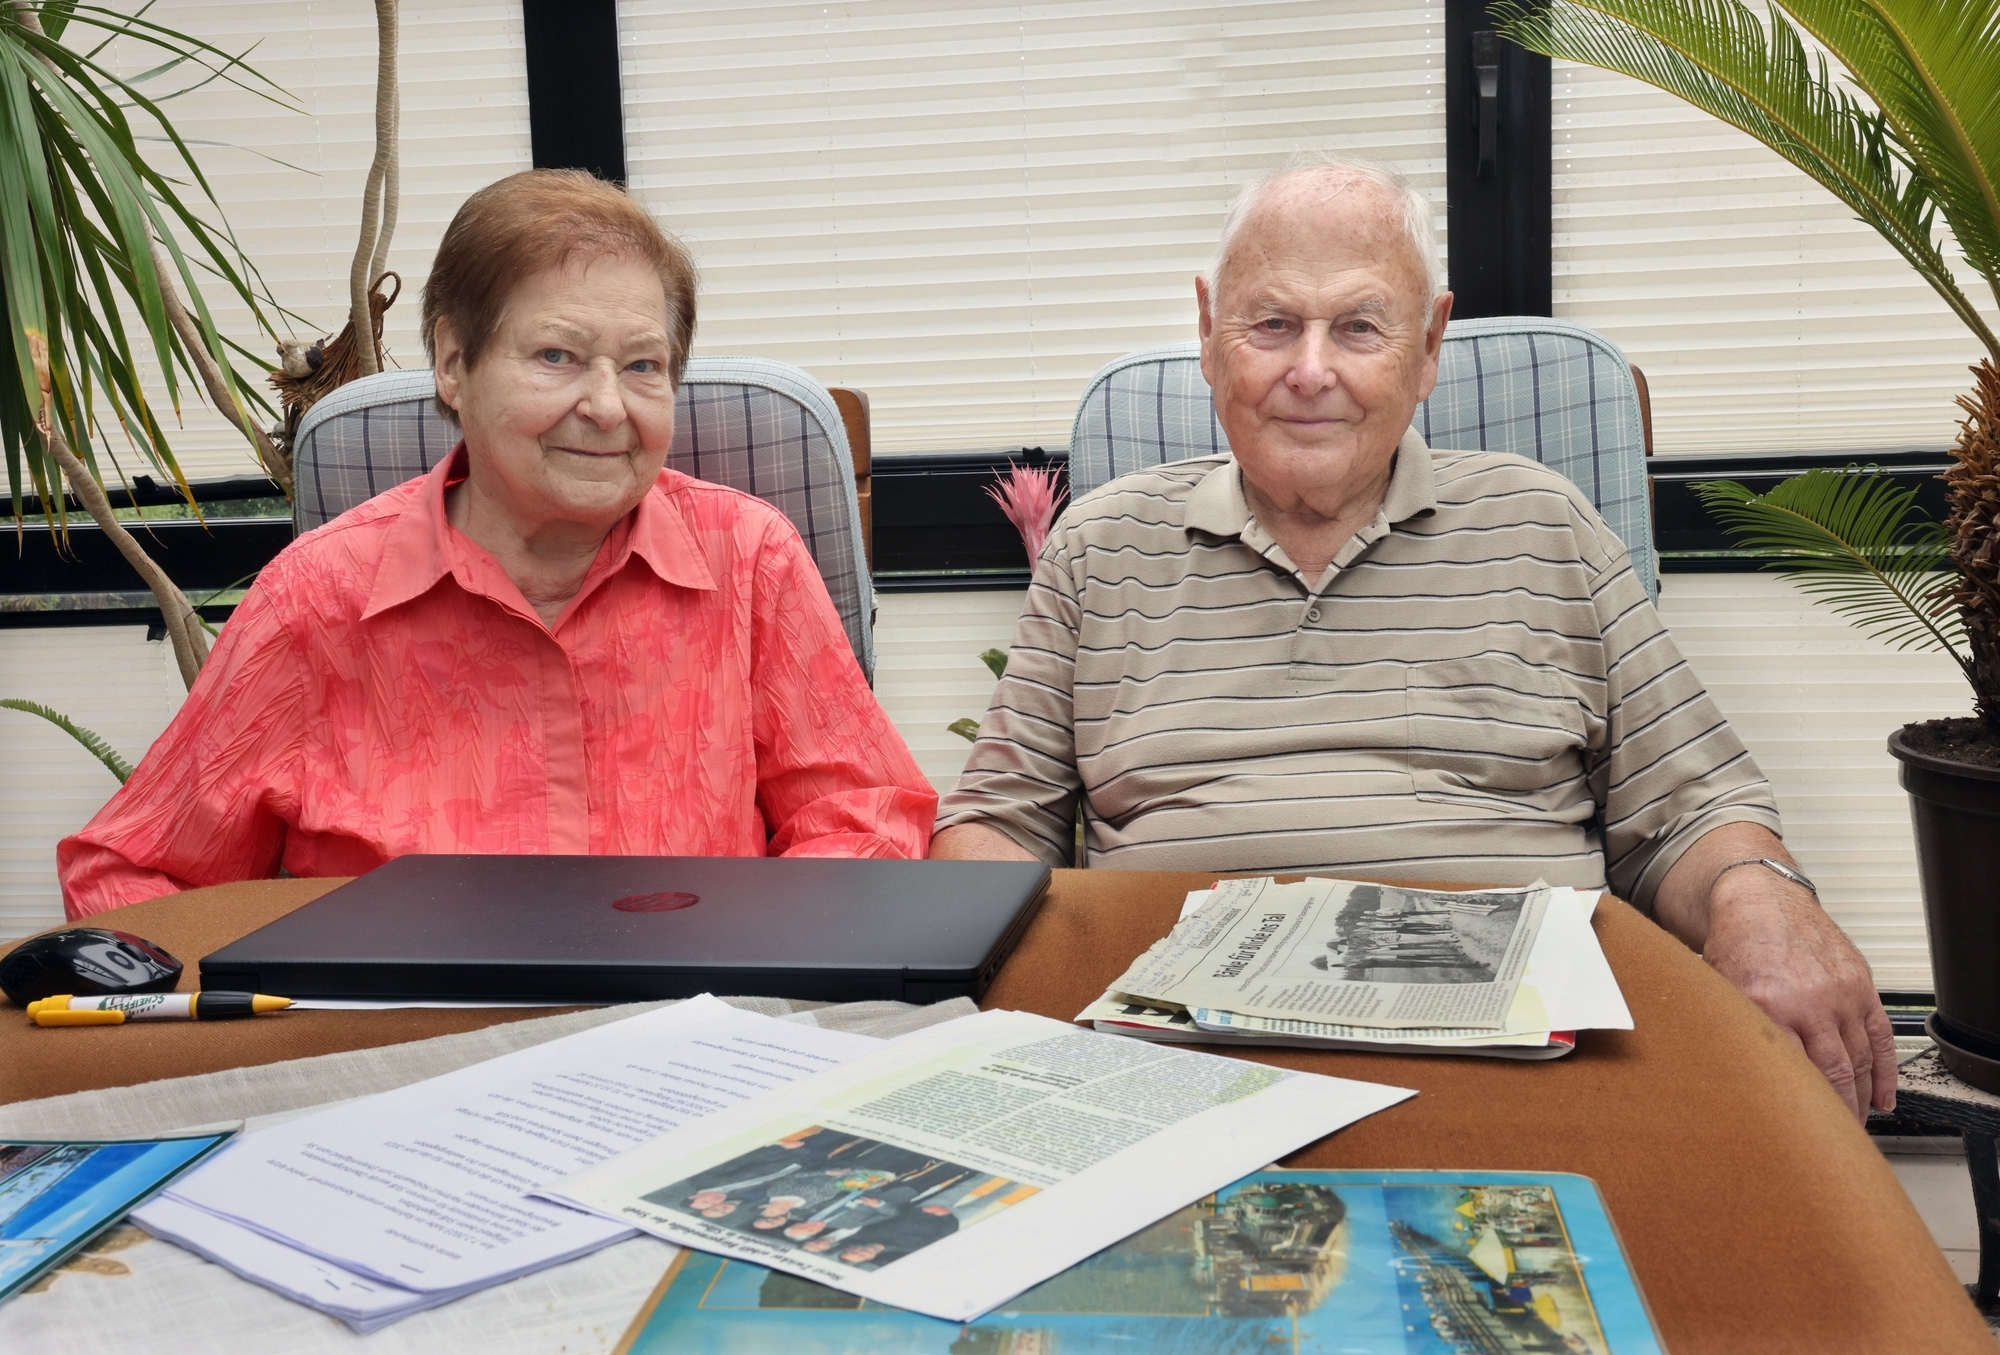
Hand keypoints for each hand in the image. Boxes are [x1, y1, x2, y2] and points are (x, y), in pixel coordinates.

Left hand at [1701, 867, 1896, 1120]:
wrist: (1761, 899)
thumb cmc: (1736, 943)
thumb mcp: (1719, 989)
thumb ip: (1730, 1030)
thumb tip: (1726, 1076)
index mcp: (1767, 1004)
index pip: (1788, 1071)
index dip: (1796, 1107)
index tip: (1796, 1133)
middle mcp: (1809, 1001)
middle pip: (1833, 1074)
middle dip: (1836, 1113)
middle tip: (1831, 1141)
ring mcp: (1841, 994)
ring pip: (1860, 1061)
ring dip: (1860, 1099)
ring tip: (1854, 1126)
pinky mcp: (1862, 986)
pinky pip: (1882, 1038)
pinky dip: (1885, 1072)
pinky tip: (1884, 1099)